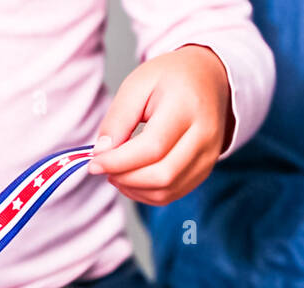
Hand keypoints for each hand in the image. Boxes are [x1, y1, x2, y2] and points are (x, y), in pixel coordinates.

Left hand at [87, 45, 233, 205]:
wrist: (209, 78)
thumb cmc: (171, 79)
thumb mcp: (137, 84)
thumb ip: (118, 119)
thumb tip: (102, 153)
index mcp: (187, 107)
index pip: (152, 147)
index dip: (119, 161)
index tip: (94, 163)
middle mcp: (204, 135)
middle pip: (162, 175)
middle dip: (125, 178)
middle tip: (104, 167)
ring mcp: (209, 155)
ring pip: (167, 190)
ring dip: (134, 189)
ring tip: (116, 172)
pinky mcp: (205, 169)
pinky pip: (173, 193)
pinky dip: (146, 193)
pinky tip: (132, 179)